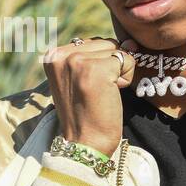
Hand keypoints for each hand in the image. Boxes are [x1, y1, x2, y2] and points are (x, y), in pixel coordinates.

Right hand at [41, 37, 136, 156]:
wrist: (84, 143)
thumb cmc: (86, 114)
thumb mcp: (83, 79)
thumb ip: (100, 56)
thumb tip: (132, 41)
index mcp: (53, 54)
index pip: (93, 44)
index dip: (100, 66)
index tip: (88, 87)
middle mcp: (60, 54)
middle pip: (105, 44)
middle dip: (110, 67)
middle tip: (97, 92)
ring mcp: (77, 61)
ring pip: (117, 50)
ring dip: (118, 72)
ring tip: (102, 93)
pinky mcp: (97, 70)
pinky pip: (127, 60)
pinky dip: (126, 78)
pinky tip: (111, 94)